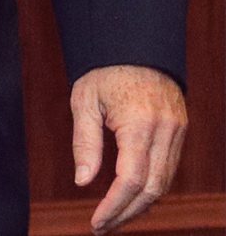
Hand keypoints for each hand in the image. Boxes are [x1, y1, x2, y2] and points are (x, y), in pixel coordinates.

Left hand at [71, 64, 187, 232]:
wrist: (139, 47)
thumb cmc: (105, 73)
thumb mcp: (84, 101)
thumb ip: (85, 143)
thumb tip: (83, 182)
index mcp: (140, 124)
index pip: (132, 179)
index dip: (114, 206)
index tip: (96, 223)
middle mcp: (165, 132)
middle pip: (153, 189)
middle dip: (127, 213)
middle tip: (102, 227)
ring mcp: (178, 133)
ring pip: (165, 183)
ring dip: (140, 205)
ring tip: (113, 218)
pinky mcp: (181, 133)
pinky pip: (169, 170)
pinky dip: (152, 189)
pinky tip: (131, 199)